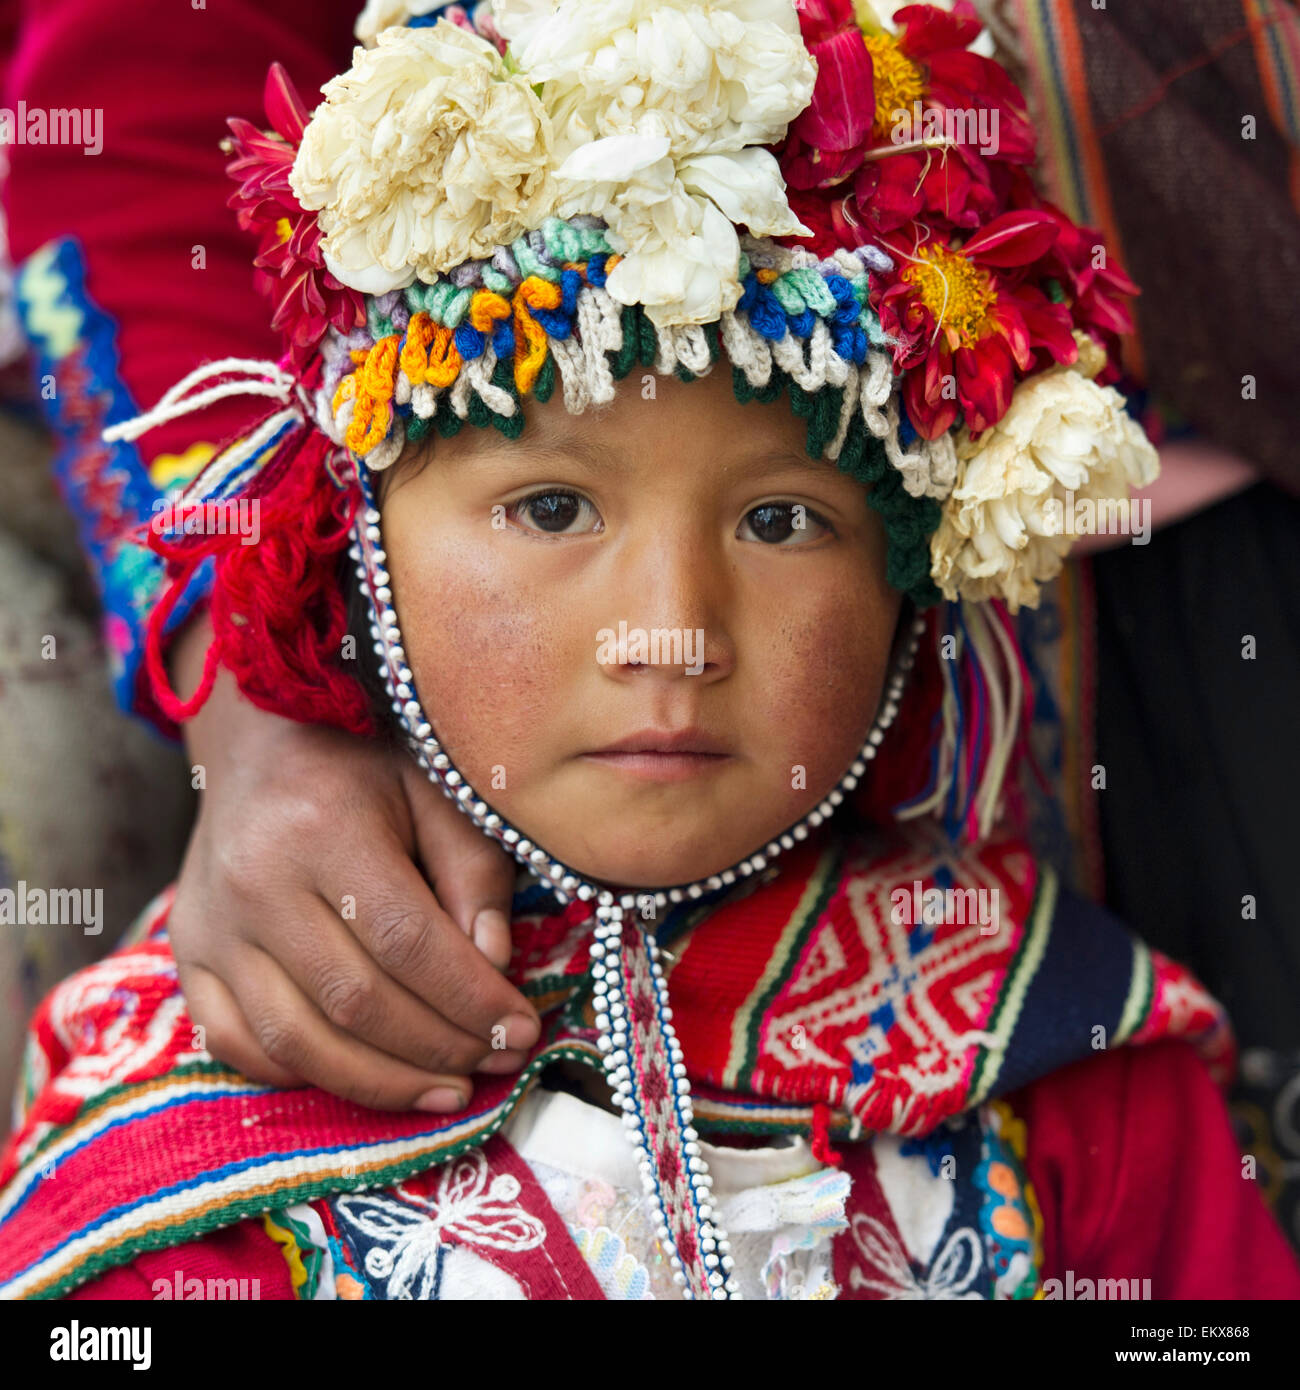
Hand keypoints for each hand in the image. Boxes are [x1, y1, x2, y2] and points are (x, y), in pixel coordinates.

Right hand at [169, 615, 537, 1111]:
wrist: (260, 744)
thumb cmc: (366, 765)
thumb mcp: (436, 792)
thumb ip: (472, 875)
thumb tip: (495, 969)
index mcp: (322, 829)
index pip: (407, 942)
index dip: (469, 998)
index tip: (522, 1028)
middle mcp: (254, 884)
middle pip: (355, 1001)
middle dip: (438, 1046)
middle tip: (499, 1059)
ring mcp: (211, 927)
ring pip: (296, 1039)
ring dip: (381, 1082)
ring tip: (448, 1089)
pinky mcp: (188, 956)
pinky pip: (239, 1044)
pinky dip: (304, 1075)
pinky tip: (366, 1077)